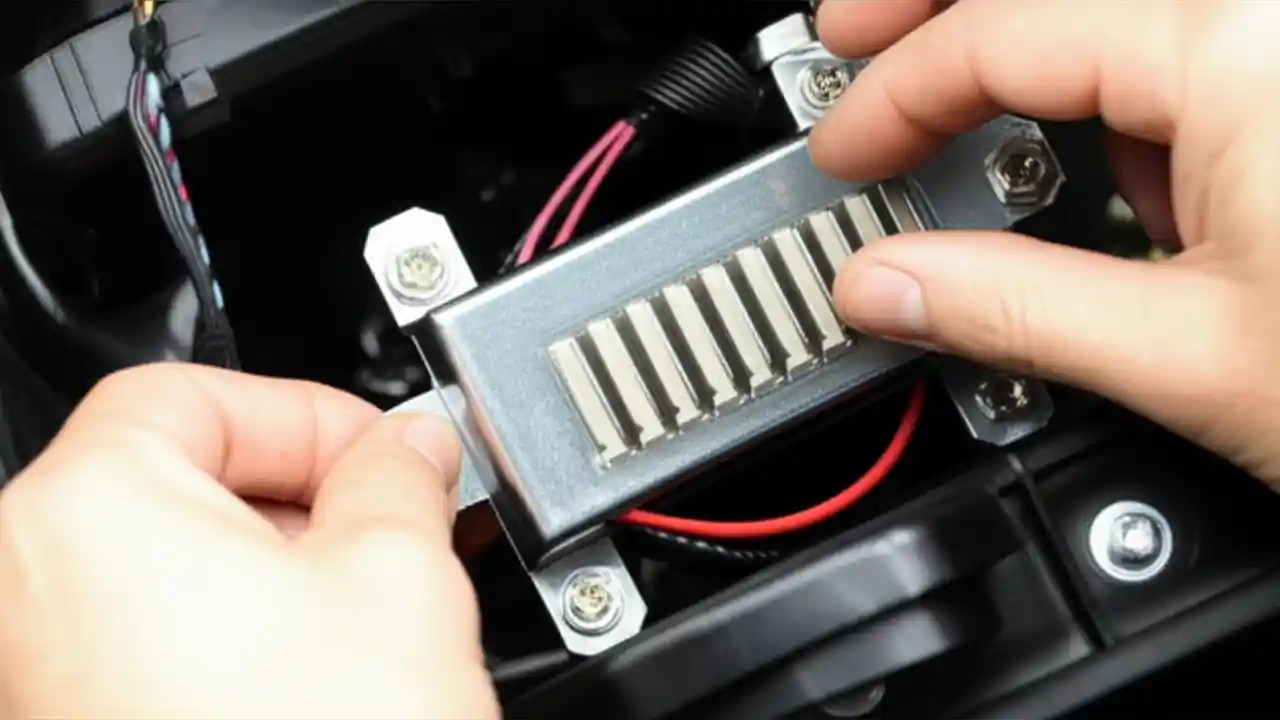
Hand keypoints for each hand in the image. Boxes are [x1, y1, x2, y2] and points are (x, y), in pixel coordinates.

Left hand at [0, 364, 498, 718]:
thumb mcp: (400, 582)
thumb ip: (404, 479)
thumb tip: (413, 447)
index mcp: (88, 517)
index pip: (194, 392)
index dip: (310, 412)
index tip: (383, 455)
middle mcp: (28, 596)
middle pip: (178, 480)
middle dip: (306, 499)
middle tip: (396, 532)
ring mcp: (41, 677)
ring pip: (172, 570)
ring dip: (281, 573)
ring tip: (369, 622)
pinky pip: (156, 644)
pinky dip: (239, 640)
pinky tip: (321, 682)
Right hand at [810, 0, 1279, 485]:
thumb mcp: (1194, 357)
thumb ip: (1015, 311)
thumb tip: (884, 290)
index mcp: (1238, 50)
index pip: (1000, 35)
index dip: (891, 97)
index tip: (842, 154)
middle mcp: (1270, 19)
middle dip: (934, 15)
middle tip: (853, 38)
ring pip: (1120, 16)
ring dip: (1037, 67)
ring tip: (988, 147)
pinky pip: (1194, 54)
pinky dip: (1130, 98)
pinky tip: (1131, 191)